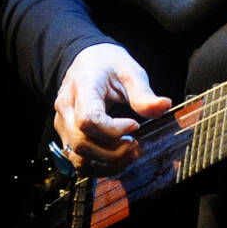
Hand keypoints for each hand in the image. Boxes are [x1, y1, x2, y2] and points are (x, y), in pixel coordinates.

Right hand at [54, 43, 172, 170]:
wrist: (88, 61)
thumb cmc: (107, 64)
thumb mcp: (130, 71)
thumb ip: (143, 93)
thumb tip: (164, 106)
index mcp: (81, 86)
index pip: (89, 119)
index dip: (113, 130)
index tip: (134, 126)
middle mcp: (66, 107)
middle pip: (82, 142)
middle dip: (113, 152)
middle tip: (136, 146)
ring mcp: (62, 123)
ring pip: (77, 157)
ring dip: (106, 163)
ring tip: (130, 153)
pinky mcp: (66, 135)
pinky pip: (78, 160)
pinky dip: (99, 166)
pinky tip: (118, 158)